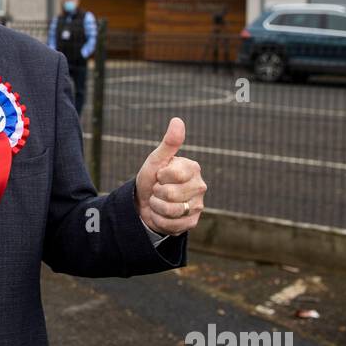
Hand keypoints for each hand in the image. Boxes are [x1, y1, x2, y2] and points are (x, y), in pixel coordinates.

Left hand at [135, 116, 204, 235]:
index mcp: (193, 168)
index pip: (173, 175)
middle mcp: (200, 186)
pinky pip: (173, 225)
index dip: (159, 177)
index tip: (159, 176)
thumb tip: (177, 120)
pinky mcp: (193, 222)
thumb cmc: (152, 178)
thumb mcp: (156, 160)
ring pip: (171, 211)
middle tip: (158, 190)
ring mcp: (198, 205)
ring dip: (157, 207)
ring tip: (159, 202)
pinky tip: (162, 215)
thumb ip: (169, 143)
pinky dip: (161, 220)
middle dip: (157, 193)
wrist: (145, 203)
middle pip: (171, 194)